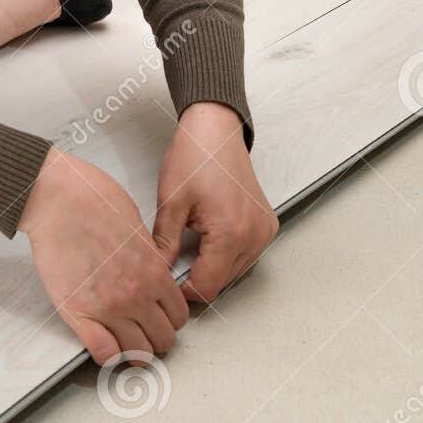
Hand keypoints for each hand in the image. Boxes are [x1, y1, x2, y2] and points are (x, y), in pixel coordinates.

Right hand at [19, 147, 189, 366]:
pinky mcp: (78, 313)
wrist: (57, 199)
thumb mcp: (137, 225)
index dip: (170, 319)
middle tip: (143, 332)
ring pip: (138, 353)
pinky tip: (103, 344)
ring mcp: (108, 307)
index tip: (160, 317)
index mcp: (155, 271)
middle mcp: (137, 294)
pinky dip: (107, 355)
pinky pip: (104, 353)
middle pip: (163, 340)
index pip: (179, 315)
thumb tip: (152, 271)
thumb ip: (149, 256)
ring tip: (125, 343)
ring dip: (134, 351)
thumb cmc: (93, 200)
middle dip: (155, 338)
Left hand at [151, 102, 279, 304]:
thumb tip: (156, 274)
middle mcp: (254, 236)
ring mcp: (264, 231)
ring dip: (213, 268)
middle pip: (223, 282)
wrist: (215, 130)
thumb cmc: (195, 157)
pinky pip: (246, 255)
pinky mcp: (266, 225)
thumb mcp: (171, 203)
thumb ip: (164, 245)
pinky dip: (227, 256)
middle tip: (173, 264)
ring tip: (191, 248)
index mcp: (231, 234)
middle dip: (197, 279)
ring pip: (235, 271)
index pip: (208, 286)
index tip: (167, 285)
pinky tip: (209, 240)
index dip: (184, 292)